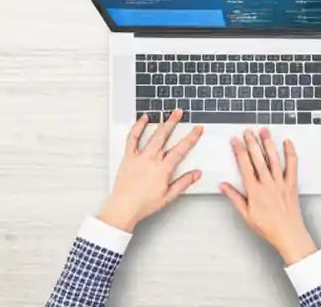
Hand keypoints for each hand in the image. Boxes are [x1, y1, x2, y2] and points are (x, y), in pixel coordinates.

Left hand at [97, 110, 202, 230]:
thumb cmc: (143, 204)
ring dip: (159, 123)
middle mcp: (151, 160)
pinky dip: (137, 128)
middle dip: (173, 122)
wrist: (123, 208)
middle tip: (179, 112)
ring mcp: (139, 157)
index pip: (180, 149)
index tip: (197, 129)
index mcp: (163, 169)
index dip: (191, 138)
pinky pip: (132, 139)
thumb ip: (184, 182)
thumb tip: (196, 174)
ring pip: (151, 136)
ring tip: (165, 113)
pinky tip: (142, 120)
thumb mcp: (169, 196)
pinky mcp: (128, 158)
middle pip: (164, 136)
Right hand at [220, 128, 317, 264]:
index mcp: (254, 190)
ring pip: (273, 158)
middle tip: (247, 131)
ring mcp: (281, 182)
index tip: (235, 141)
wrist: (288, 233)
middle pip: (258, 158)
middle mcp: (267, 183)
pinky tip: (287, 142)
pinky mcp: (291, 183)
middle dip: (251, 142)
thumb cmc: (267, 226)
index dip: (239, 151)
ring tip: (264, 131)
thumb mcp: (246, 214)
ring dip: (268, 143)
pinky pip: (292, 165)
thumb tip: (223, 186)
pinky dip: (290, 152)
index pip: (244, 165)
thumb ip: (234, 197)